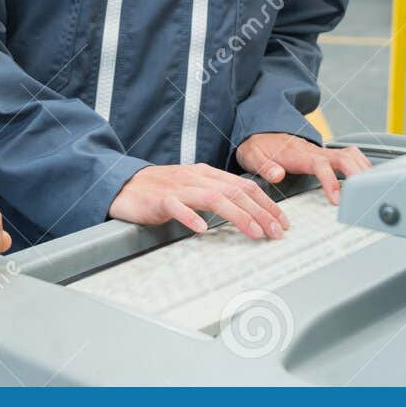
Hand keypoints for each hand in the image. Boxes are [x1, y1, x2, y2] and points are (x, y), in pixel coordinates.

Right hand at [109, 164, 288, 239]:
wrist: (123, 185)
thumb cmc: (159, 190)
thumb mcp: (192, 188)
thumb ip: (215, 194)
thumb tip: (245, 211)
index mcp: (206, 174)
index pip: (243, 186)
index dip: (266, 202)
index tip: (282, 220)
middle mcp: (195, 177)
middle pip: (235, 191)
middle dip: (260, 212)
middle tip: (277, 231)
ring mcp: (178, 187)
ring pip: (213, 198)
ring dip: (238, 216)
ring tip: (254, 232)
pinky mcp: (159, 199)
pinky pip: (177, 207)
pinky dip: (190, 217)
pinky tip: (201, 230)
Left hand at [235, 132, 371, 203]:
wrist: (260, 132)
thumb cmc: (259, 147)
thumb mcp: (253, 156)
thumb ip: (265, 166)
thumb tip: (278, 175)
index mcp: (299, 155)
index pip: (321, 165)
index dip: (331, 180)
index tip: (337, 198)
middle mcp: (314, 151)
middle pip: (344, 157)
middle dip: (358, 175)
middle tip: (364, 196)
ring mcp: (322, 152)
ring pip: (351, 155)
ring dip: (363, 169)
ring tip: (372, 189)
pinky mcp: (326, 155)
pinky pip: (350, 156)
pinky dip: (362, 166)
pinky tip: (367, 179)